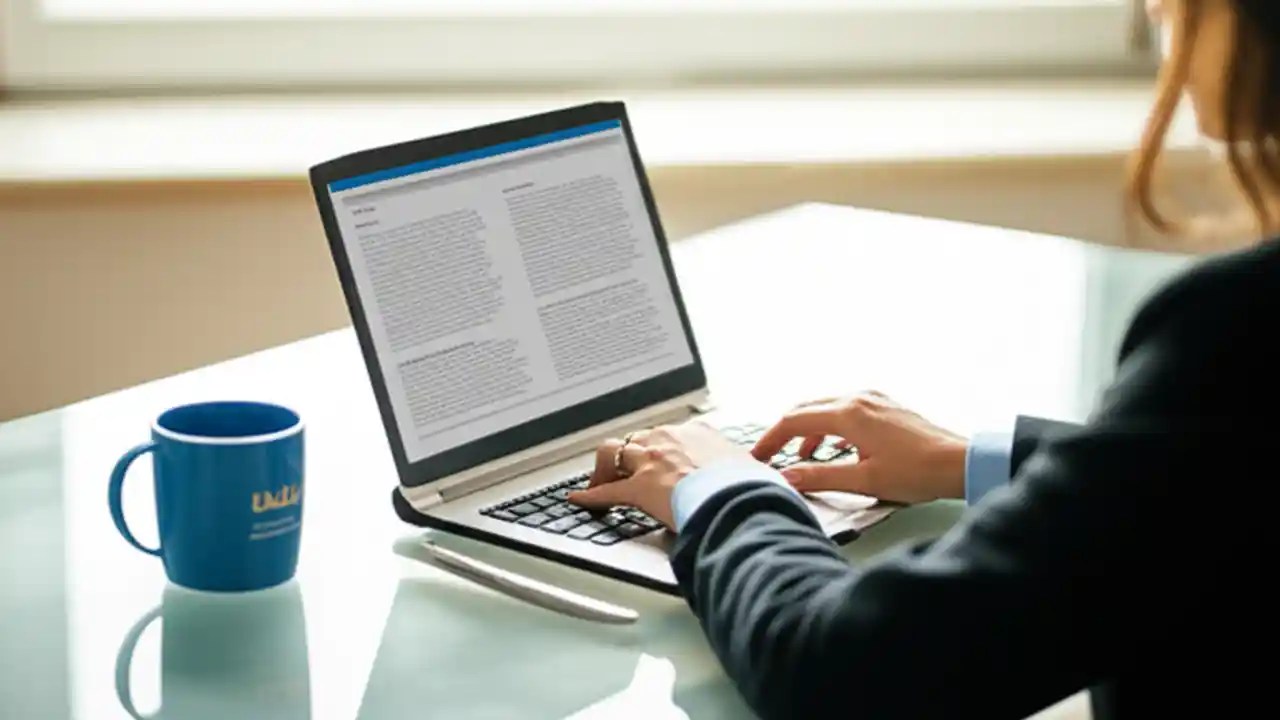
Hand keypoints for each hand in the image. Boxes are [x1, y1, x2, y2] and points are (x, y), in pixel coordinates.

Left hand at [568, 420, 753, 528]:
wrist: (740, 500)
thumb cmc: (751, 488)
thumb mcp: (755, 472)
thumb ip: (749, 473)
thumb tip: (769, 484)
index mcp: (698, 433)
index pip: (667, 436)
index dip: (658, 450)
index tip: (657, 459)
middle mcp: (670, 440)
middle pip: (637, 441)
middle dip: (627, 457)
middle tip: (623, 472)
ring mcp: (652, 462)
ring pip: (614, 454)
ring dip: (605, 469)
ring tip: (599, 481)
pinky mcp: (640, 488)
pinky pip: (607, 491)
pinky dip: (590, 496)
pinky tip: (579, 499)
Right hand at [751, 391, 966, 503]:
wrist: (960, 463)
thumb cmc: (917, 472)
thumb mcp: (863, 480)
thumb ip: (820, 477)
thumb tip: (786, 478)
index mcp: (849, 413)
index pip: (793, 421)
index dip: (771, 440)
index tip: (757, 457)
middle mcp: (858, 398)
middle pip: (806, 410)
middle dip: (785, 434)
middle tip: (771, 457)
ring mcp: (874, 400)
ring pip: (826, 408)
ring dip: (808, 431)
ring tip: (802, 458)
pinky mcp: (885, 407)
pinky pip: (846, 410)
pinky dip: (830, 427)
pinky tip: (835, 448)